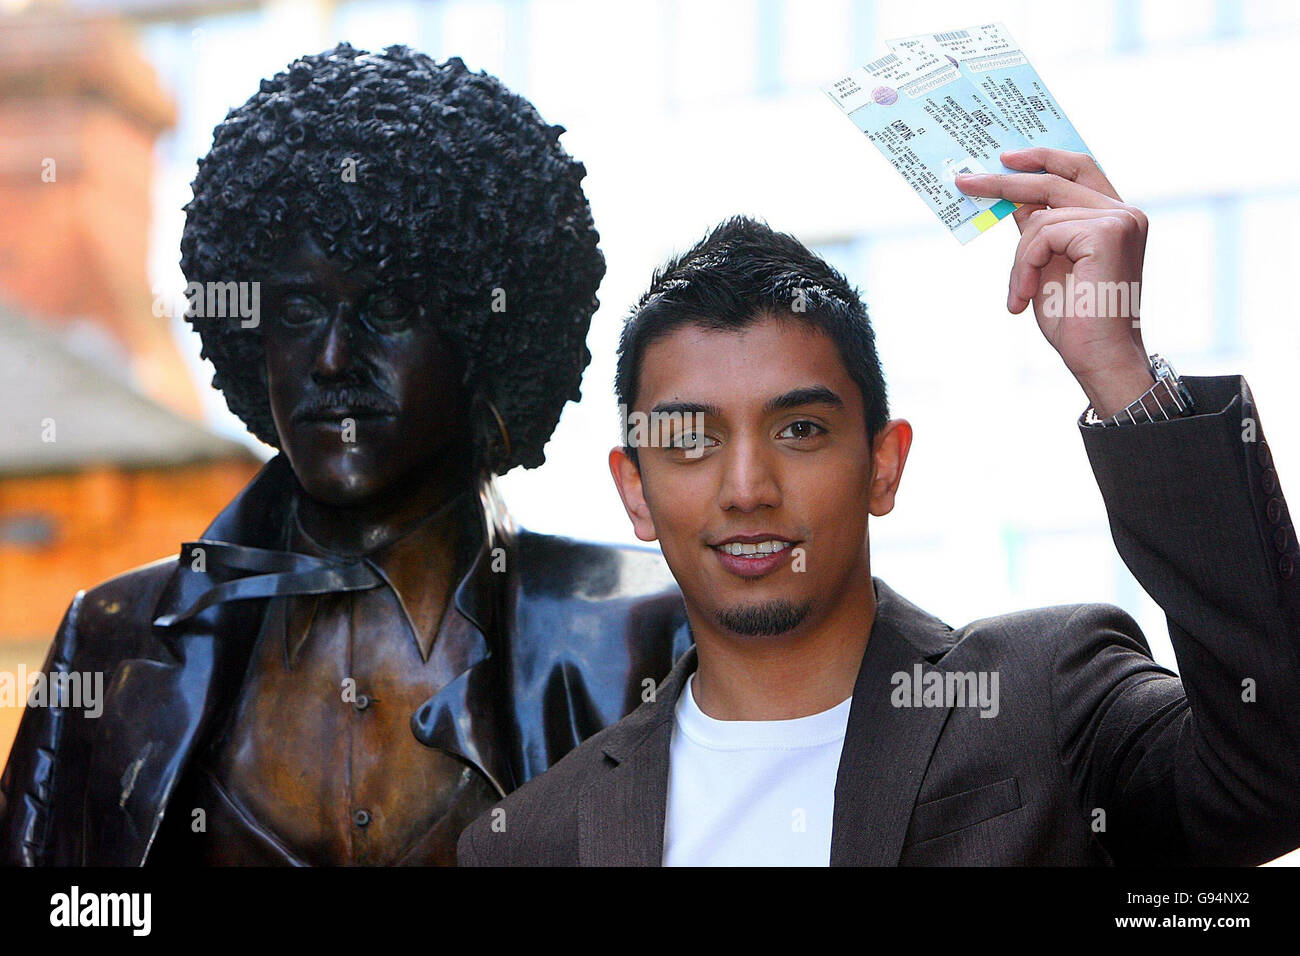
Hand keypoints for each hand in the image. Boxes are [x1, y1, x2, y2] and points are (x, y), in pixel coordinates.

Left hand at [955, 148, 1154, 417]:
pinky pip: (1041, 234)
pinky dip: (1025, 266)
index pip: (1078, 169)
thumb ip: (1039, 231)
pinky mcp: (1108, 232)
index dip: (1042, 159)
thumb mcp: (1046, 266)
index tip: (1004, 159)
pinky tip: (1026, 296)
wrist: (1098, 357)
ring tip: (1019, 295)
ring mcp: (1120, 220)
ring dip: (1019, 260)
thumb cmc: (1075, 320)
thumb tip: (1016, 202)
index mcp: (1116, 217)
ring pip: (1040, 217)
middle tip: (965, 182)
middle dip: (1005, 181)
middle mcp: (1124, 213)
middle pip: (1055, 179)